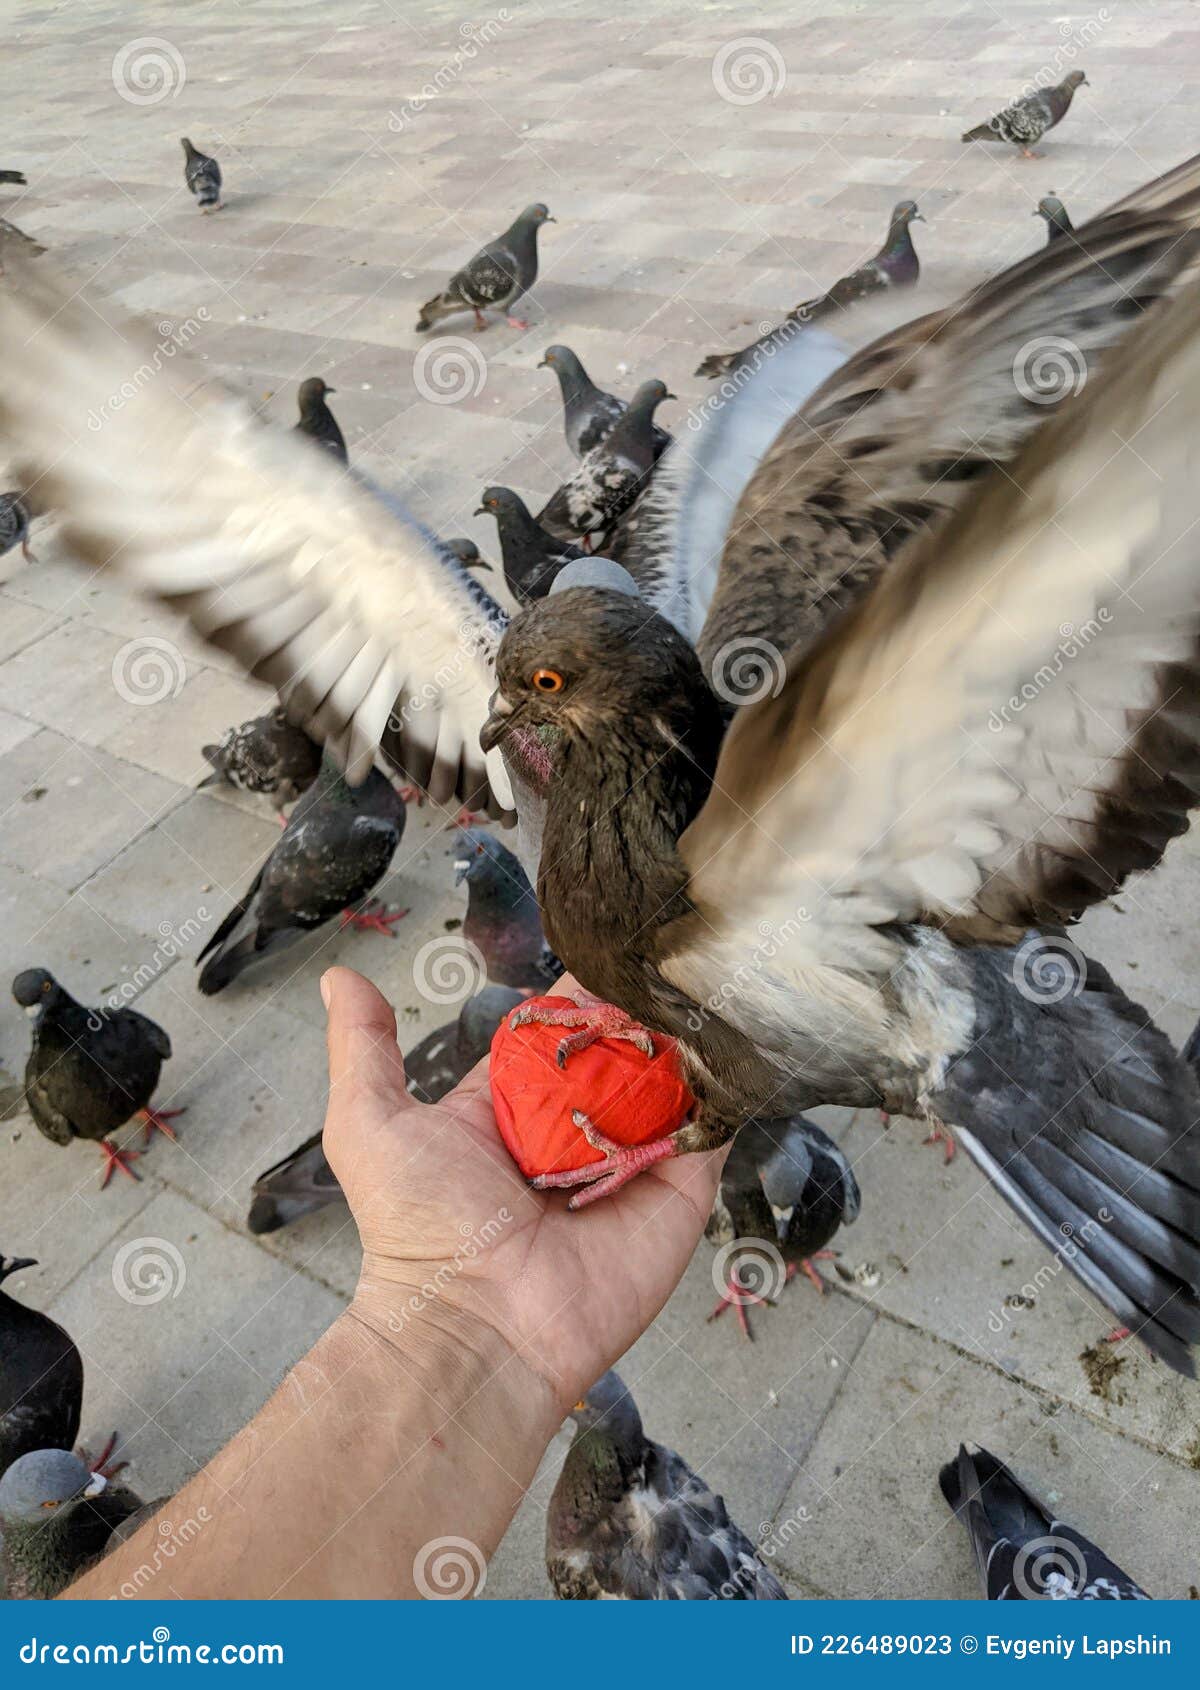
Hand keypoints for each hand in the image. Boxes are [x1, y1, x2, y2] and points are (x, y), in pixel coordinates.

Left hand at [320, 966, 724, 1416]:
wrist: (478, 1328)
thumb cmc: (418, 1232)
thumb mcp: (370, 1123)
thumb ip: (364, 1049)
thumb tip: (340, 978)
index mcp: (511, 1109)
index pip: (555, 1035)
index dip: (576, 996)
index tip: (602, 943)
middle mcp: (574, 1131)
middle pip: (619, 1052)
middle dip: (637, 1009)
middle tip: (660, 959)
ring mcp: (630, 1161)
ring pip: (671, 1081)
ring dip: (683, 1038)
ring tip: (698, 985)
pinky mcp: (678, 1193)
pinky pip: (710, 1128)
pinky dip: (722, 1088)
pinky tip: (725, 1044)